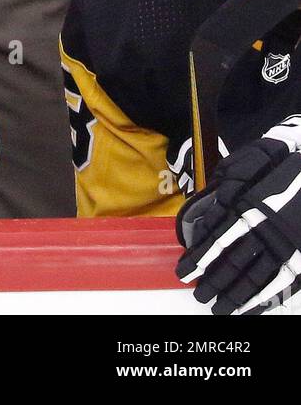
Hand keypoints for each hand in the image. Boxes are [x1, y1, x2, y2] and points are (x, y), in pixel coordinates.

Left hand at [176, 116, 300, 314]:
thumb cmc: (282, 165)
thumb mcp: (250, 166)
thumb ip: (227, 187)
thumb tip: (207, 212)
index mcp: (248, 206)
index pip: (216, 238)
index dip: (199, 258)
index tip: (185, 271)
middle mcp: (263, 229)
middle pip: (232, 262)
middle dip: (213, 281)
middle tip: (199, 294)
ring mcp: (282, 246)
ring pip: (253, 278)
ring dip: (233, 295)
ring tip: (217, 308)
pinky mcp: (299, 258)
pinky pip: (278, 284)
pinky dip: (261, 299)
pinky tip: (248, 309)